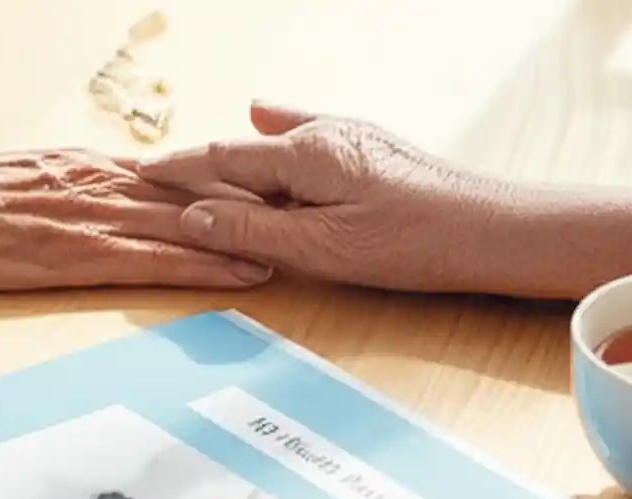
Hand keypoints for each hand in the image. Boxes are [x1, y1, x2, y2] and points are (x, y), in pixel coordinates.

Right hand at [0, 149, 273, 289]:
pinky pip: (160, 261)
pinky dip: (207, 265)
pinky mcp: (85, 254)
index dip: (218, 181)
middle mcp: (102, 184)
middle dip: (246, 203)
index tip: (258, 187)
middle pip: (190, 192)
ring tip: (294, 242)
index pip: (167, 172)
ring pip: (187, 223)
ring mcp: (97, 218)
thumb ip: (66, 183)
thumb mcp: (21, 176)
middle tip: (300, 210)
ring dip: (243, 233)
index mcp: (86, 166)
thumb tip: (92, 190)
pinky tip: (242, 271)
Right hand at [139, 102, 525, 295]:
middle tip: (156, 171)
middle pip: (241, 146)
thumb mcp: (318, 248)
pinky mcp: (368, 147)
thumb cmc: (410, 242)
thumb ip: (250, 231)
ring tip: (197, 157)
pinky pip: (302, 135)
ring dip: (232, 152)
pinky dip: (272, 136)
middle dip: (198, 160)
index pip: (219, 157)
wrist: (491, 230)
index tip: (140, 172)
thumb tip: (191, 216)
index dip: (177, 168)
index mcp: (302, 154)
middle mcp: (321, 133)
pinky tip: (265, 117)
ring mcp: (348, 136)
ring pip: (271, 139)